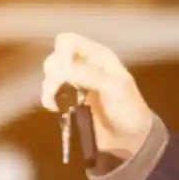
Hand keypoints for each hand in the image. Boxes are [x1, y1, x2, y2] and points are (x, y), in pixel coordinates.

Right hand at [41, 32, 154, 157]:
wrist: (130, 138)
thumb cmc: (128, 109)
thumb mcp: (114, 88)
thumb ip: (89, 75)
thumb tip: (61, 68)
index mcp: (97, 56)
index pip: (68, 41)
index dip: (60, 52)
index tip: (63, 72)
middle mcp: (84, 64)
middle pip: (56, 57)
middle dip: (54, 73)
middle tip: (60, 89)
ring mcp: (76, 82)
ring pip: (51, 75)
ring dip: (49, 87)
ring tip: (55, 103)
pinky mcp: (70, 100)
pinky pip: (51, 92)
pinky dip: (48, 98)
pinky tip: (54, 108)